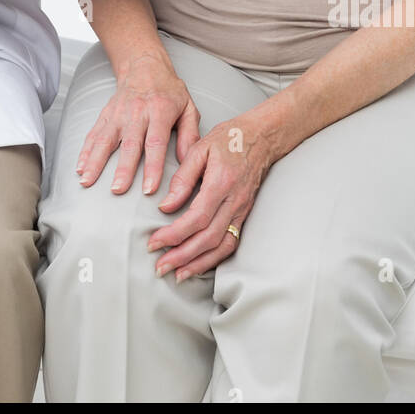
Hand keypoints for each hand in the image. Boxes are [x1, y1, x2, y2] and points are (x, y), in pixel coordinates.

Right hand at [75, 52, 200, 194]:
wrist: (145, 65)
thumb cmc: (170, 91)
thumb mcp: (189, 108)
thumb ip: (190, 135)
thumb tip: (188, 162)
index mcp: (160, 111)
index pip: (156, 142)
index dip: (153, 167)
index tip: (149, 189)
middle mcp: (137, 112)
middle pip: (129, 144)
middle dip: (123, 169)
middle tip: (117, 190)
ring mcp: (118, 113)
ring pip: (106, 139)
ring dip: (96, 162)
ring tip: (87, 182)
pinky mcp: (106, 114)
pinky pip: (94, 133)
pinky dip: (85, 151)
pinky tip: (80, 167)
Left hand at [146, 113, 274, 280]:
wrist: (260, 138)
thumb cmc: (228, 139)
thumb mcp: (200, 148)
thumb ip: (182, 178)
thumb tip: (166, 206)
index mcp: (221, 183)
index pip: (197, 218)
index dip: (174, 235)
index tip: (154, 242)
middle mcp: (234, 202)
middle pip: (208, 239)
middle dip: (182, 257)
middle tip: (159, 267)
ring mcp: (241, 211)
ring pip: (222, 247)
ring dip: (198, 264)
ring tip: (177, 275)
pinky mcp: (243, 215)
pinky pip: (230, 243)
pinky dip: (214, 259)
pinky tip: (199, 265)